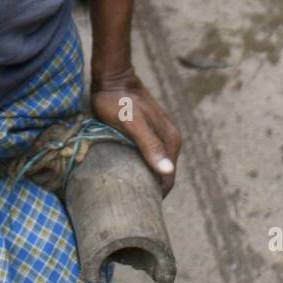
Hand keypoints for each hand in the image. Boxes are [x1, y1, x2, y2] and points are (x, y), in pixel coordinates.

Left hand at [90, 65, 181, 195]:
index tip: (137, 207)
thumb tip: (167, 172)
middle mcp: (170, 139)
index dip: (155, 194)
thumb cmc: (117, 100)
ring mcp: (161, 135)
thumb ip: (149, 144)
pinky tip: (127, 172)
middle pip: (163, 174)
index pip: (168, 179)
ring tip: (127, 191)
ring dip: (145, 178)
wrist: (112, 76)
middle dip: (150, 189)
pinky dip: (141, 166)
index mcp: (170, 141)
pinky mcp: (150, 131)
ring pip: (156, 166)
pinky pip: (149, 156)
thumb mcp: (131, 122)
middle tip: (128, 201)